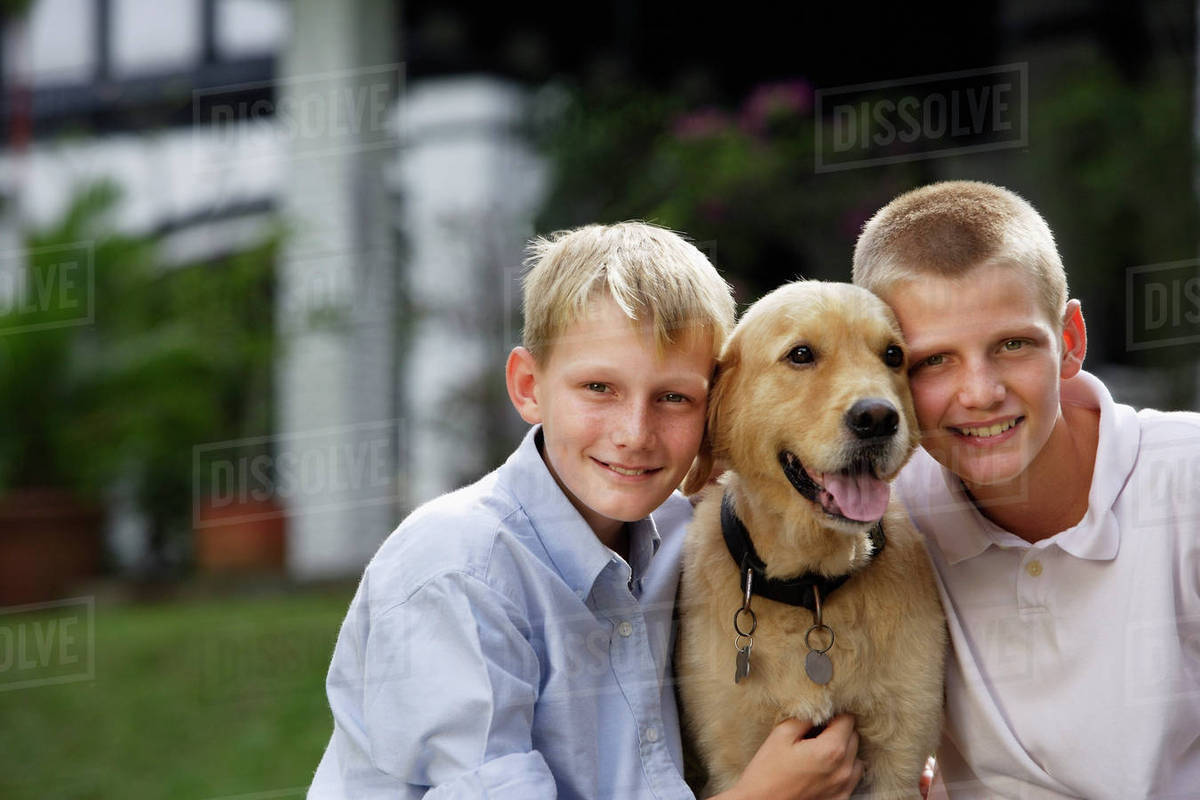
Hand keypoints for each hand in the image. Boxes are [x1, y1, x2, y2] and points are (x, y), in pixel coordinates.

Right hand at [715, 714, 863, 799]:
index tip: (820, 718)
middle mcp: (843, 770)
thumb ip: (805, 718)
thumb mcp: (781, 734)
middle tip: (815, 734)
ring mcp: (843, 787)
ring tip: (819, 753)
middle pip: (854, 737)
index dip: (833, 715)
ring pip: (856, 758)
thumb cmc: (767, 772)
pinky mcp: (840, 799)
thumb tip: (818, 712)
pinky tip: (822, 769)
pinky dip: (842, 769)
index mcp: (831, 750)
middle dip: (838, 731)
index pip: (847, 720)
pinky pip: (851, 778)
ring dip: (843, 751)